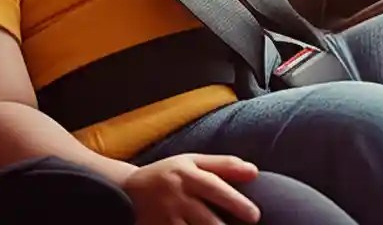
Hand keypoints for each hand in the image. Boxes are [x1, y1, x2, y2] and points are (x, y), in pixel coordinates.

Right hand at [123, 153, 260, 224]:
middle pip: (205, 219)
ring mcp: (164, 217)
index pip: (215, 188)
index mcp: (187, 174)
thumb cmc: (169, 174)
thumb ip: (224, 165)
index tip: (255, 216)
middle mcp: (176, 196)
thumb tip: (255, 172)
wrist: (127, 189)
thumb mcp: (192, 162)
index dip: (236, 202)